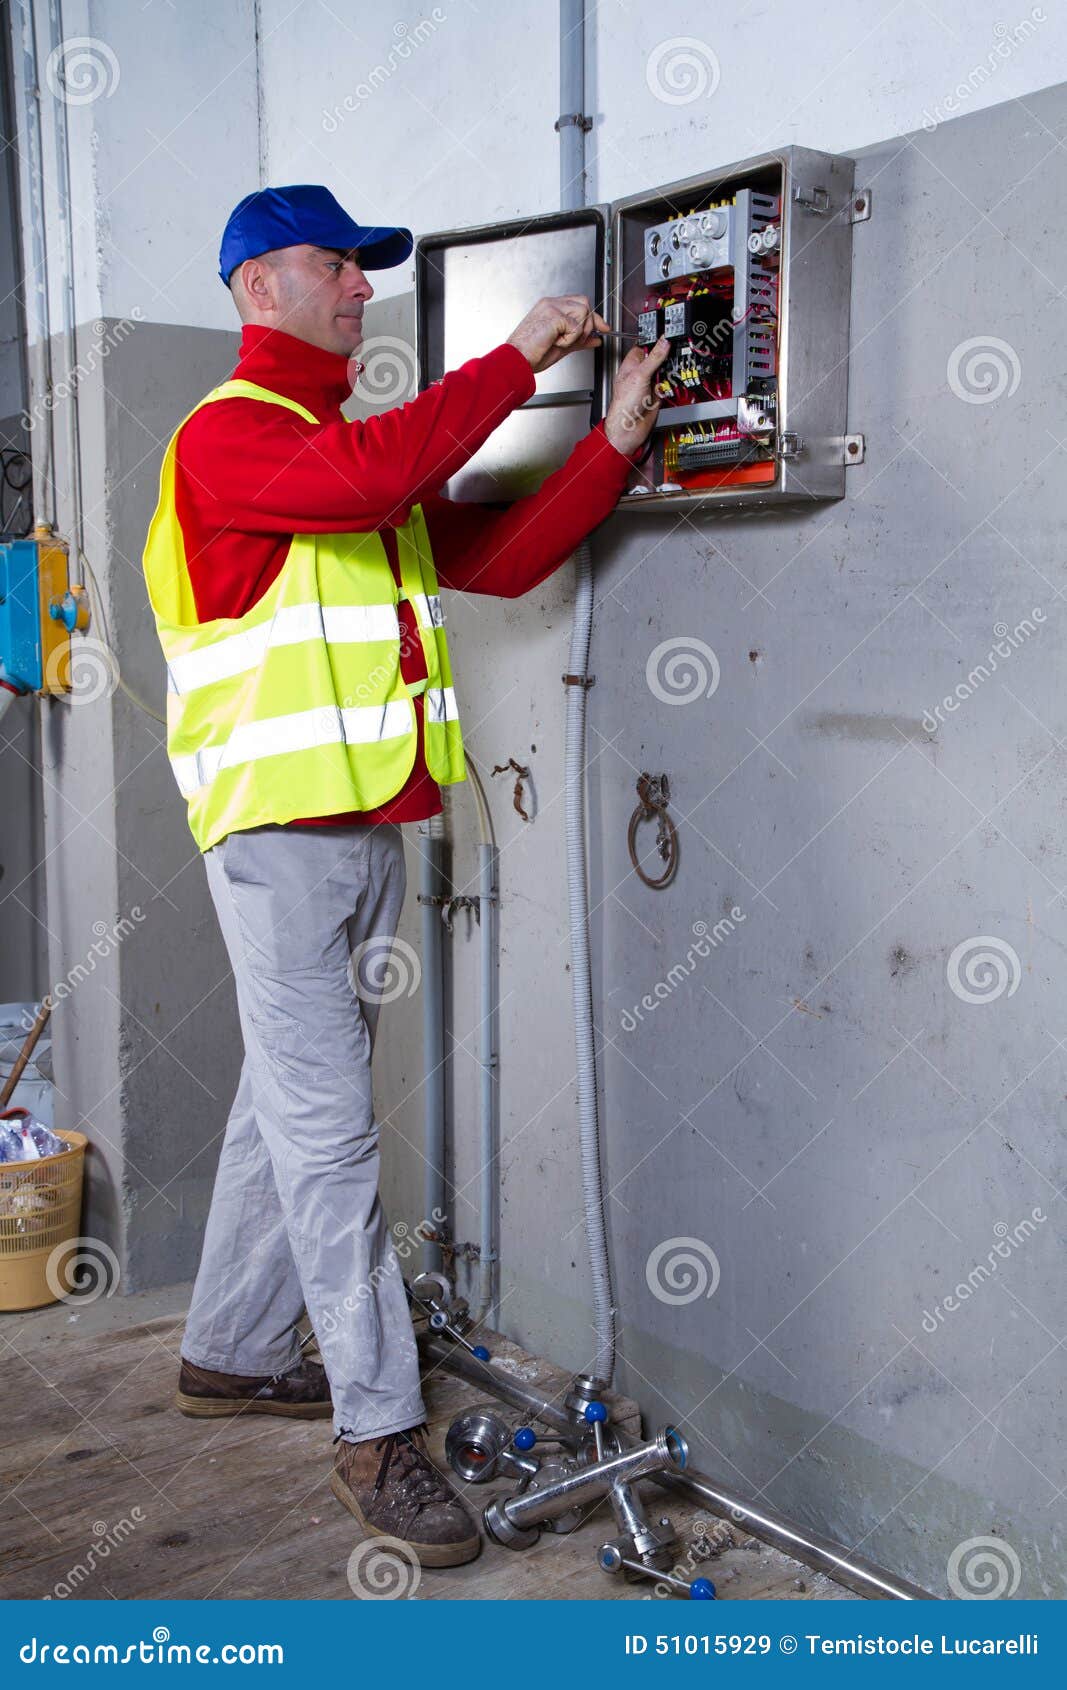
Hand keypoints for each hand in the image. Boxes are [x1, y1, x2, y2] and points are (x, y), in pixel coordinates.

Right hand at [507, 295, 610, 373]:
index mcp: (551, 307)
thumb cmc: (532, 354)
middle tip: (579, 339)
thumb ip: (580, 339)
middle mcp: (551, 303)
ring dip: (577, 332)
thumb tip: (596, 339)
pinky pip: (575, 326)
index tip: (603, 328)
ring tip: (561, 341)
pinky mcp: (553, 315)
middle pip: (584, 303)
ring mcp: (552, 306)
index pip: (579, 304)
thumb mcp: (562, 345)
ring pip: (583, 312)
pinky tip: (556, 342)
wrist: (517, 360)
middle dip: (588, 323)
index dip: (593, 317)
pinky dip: (569, 339)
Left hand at [603, 338, 670, 455]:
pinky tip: (665, 389)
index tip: (667, 339)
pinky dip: (668, 388)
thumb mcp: (641, 374)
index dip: (655, 343)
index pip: (645, 347)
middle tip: (670, 359)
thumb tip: (664, 342)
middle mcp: (640, 374)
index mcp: (631, 365)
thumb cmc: (624, 403)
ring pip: (663, 373)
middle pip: (657, 359)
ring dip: (667, 375)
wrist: (629, 428)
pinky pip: (666, 387)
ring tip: (665, 377)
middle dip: (665, 361)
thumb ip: (654, 357)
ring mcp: (648, 385)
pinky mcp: (656, 396)